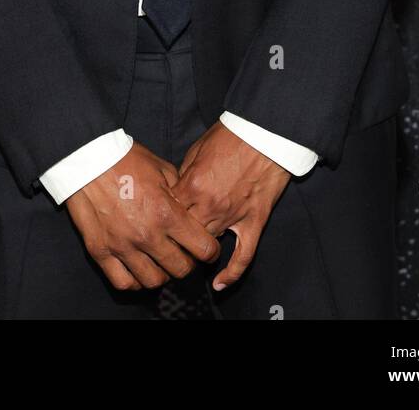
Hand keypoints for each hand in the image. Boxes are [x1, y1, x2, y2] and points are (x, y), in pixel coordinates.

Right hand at [66, 140, 220, 291]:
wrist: (88, 158)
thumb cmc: (126, 159)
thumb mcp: (162, 168)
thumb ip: (180, 193)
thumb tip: (190, 210)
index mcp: (166, 213)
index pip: (203, 248)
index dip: (210, 250)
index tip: (207, 248)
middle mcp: (147, 235)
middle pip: (181, 269)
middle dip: (188, 263)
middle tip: (184, 254)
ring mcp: (122, 246)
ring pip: (153, 281)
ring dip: (162, 274)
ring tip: (160, 262)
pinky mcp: (100, 251)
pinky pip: (123, 282)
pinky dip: (135, 282)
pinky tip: (138, 270)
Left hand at [173, 121, 291, 290]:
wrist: (264, 133)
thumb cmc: (230, 136)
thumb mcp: (196, 150)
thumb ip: (183, 175)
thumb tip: (175, 192)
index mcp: (192, 186)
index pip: (168, 214)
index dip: (159, 219)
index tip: (154, 222)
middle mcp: (210, 206)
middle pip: (184, 235)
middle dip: (173, 240)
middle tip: (166, 245)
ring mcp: (233, 216)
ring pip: (208, 246)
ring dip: (196, 252)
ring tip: (185, 260)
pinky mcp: (254, 221)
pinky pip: (243, 255)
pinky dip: (231, 273)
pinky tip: (219, 284)